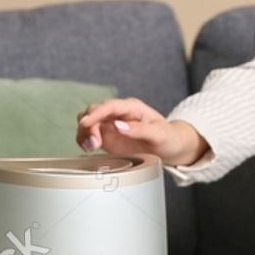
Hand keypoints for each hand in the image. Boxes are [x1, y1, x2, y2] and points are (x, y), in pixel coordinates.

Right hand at [76, 97, 208, 166]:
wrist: (171, 148)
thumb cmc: (168, 137)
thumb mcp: (159, 134)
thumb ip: (139, 130)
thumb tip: (118, 126)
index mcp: (132, 108)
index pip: (109, 106)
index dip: (96, 114)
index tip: (86, 124)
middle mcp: (118, 114)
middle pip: (94, 111)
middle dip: (88, 125)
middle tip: (94, 143)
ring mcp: (111, 125)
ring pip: (88, 122)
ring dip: (84, 133)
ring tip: (90, 147)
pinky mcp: (107, 137)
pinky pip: (89, 135)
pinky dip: (84, 140)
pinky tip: (88, 148)